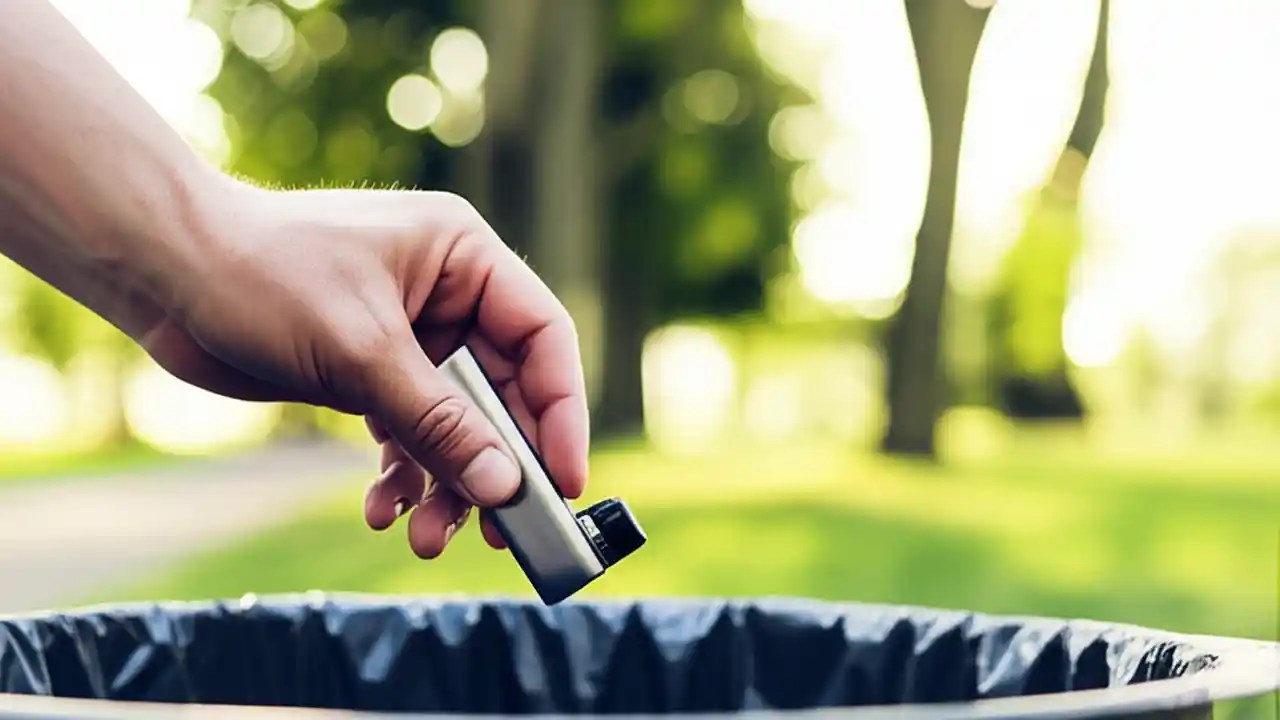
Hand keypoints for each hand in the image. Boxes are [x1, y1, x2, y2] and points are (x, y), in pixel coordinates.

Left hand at [139, 178, 587, 558]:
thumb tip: (507, 488)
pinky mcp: (370, 372)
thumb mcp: (362, 353)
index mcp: (464, 257)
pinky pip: (409, 434)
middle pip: (504, 394)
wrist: (162, 272)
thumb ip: (440, 422)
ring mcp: (409, 337)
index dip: (561, 413)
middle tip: (503, 533)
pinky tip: (382, 511)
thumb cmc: (260, 275)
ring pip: (457, 425)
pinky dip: (401, 476)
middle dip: (497, 466)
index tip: (562, 482)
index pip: (542, 338)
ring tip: (427, 538)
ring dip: (447, 485)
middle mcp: (447, 295)